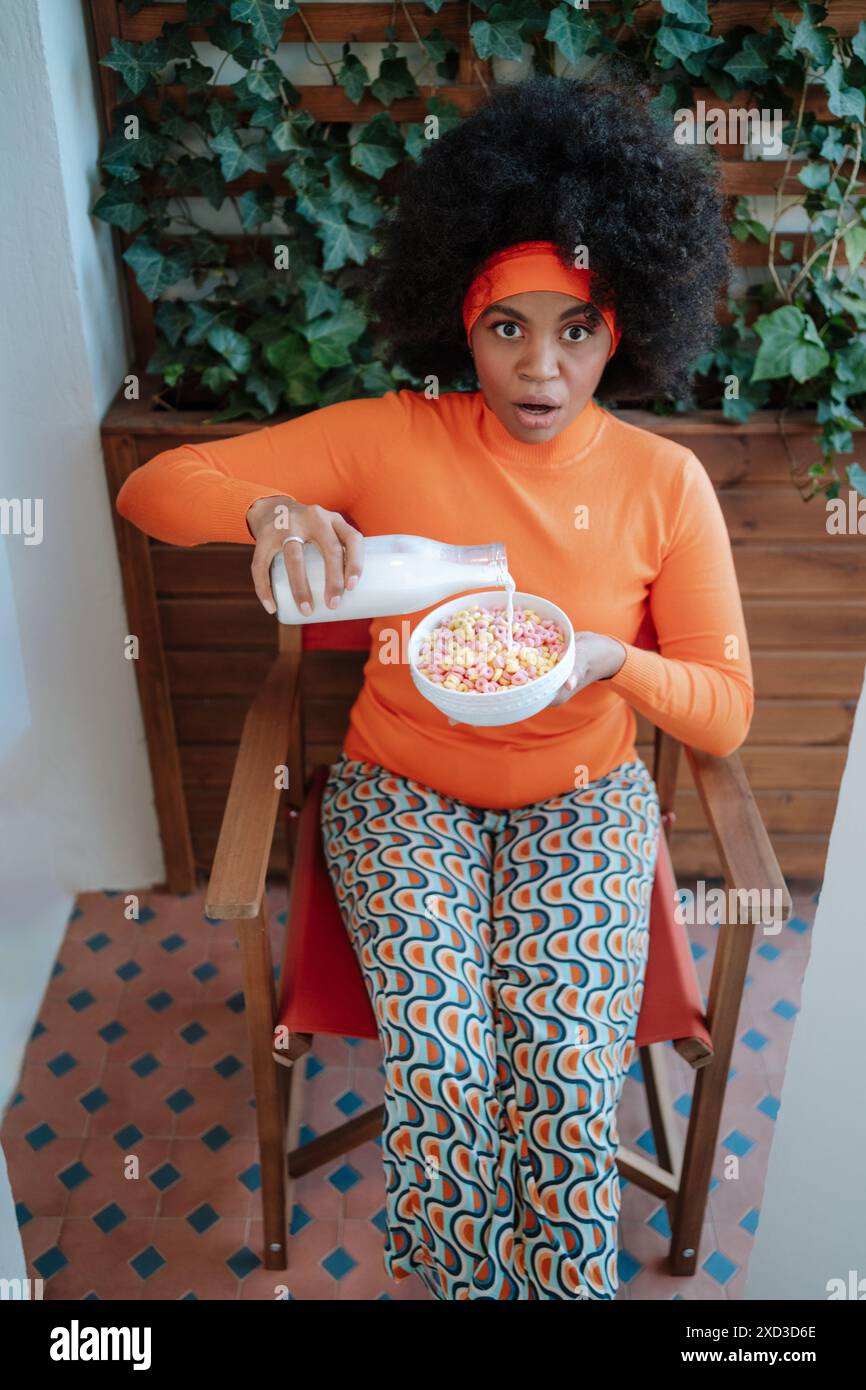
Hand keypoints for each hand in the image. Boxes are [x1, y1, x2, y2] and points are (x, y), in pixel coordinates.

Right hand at [245, 496, 363, 615]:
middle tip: (333, 604)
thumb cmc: (309, 531)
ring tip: (306, 610)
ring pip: (294, 558)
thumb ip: (338, 554)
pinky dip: (265, 589)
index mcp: (333, 519)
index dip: (355, 563)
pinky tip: (271, 607)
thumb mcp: (327, 531)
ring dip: (301, 587)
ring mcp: (287, 525)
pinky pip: (262, 565)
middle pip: (329, 549)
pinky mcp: (264, 536)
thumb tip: (350, 599)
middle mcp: (313, 518)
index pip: (352, 539)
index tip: (352, 587)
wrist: (272, 508)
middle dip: (334, 581)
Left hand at [446, 632, 625, 725]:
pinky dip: (488, 672)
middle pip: (502, 703)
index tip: (469, 720)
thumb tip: (568, 682)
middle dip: (477, 707)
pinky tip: (469, 668)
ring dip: (478, 690)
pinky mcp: (526, 669)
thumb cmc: (590, 657)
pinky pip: (504, 673)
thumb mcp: (582, 663)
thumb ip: (574, 672)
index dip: (492, 713)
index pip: (514, 708)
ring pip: (500, 689)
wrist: (595, 651)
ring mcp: (529, 682)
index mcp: (545, 697)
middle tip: (448, 715)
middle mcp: (533, 692)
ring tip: (450, 696)